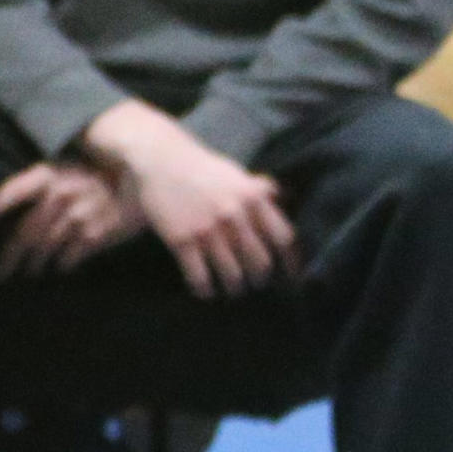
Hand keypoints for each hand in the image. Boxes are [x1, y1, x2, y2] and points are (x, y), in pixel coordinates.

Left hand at [0, 159, 132, 278]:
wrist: (144, 176)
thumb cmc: (100, 172)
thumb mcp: (69, 168)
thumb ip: (45, 186)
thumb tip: (19, 211)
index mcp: (49, 175)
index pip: (12, 191)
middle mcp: (58, 196)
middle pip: (25, 233)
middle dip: (9, 257)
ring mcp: (77, 217)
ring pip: (45, 248)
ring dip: (34, 265)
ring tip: (27, 274)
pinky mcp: (95, 235)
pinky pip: (71, 257)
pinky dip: (63, 266)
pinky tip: (59, 270)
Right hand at [86, 104, 296, 298]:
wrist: (160, 159)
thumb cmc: (201, 168)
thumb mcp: (236, 174)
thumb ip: (260, 190)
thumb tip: (285, 198)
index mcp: (252, 198)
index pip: (284, 238)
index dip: (291, 262)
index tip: (292, 276)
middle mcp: (234, 215)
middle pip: (260, 263)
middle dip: (260, 279)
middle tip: (256, 283)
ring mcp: (207, 229)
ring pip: (232, 275)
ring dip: (235, 288)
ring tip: (233, 290)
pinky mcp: (182, 240)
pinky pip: (199, 277)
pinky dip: (205, 290)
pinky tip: (205, 292)